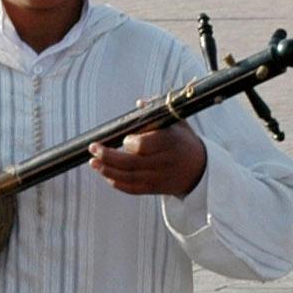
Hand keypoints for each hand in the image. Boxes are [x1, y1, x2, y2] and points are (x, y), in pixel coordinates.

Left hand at [89, 122, 207, 197]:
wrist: (200, 168)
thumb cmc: (182, 140)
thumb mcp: (176, 122)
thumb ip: (157, 111)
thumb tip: (139, 104)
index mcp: (172, 142)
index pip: (145, 146)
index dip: (130, 143)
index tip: (123, 139)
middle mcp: (165, 162)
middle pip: (132, 163)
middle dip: (108, 157)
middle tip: (93, 148)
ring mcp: (160, 178)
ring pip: (129, 177)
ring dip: (107, 170)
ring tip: (93, 162)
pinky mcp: (155, 189)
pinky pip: (132, 189)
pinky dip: (116, 182)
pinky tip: (105, 174)